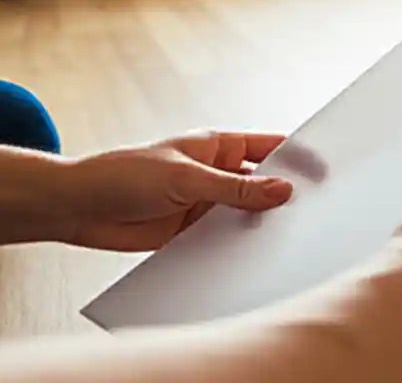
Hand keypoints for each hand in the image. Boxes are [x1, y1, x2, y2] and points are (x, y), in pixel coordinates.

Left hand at [60, 131, 293, 250]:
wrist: (77, 209)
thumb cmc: (122, 176)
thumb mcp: (186, 179)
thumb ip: (236, 188)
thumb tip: (283, 190)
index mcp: (219, 146)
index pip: (271, 147)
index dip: (298, 157)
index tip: (324, 172)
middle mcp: (217, 172)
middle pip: (264, 182)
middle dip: (285, 195)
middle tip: (313, 211)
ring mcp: (206, 202)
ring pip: (247, 213)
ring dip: (260, 223)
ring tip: (287, 237)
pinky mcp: (193, 231)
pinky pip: (226, 238)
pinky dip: (239, 245)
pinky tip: (252, 255)